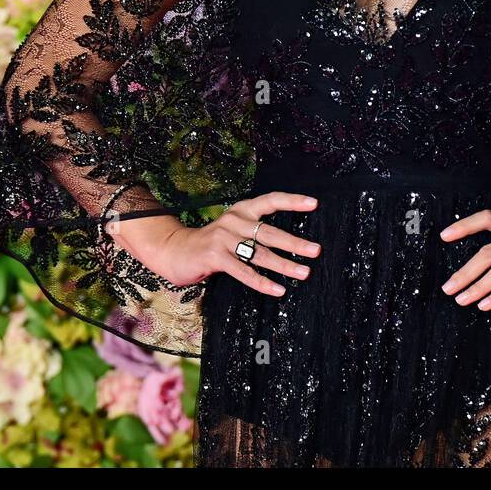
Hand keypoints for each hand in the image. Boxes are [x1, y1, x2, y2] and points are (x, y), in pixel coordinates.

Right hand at [107, 191, 320, 296]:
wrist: (174, 250)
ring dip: (284, 264)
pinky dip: (262, 282)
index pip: (270, 200)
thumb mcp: (233, 229)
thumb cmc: (211, 243)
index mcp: (241, 210)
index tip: (314, 203)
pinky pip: (244, 271)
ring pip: (260, 253)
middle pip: (270, 232)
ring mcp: (223, 238)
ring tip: (303, 272)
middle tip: (316, 250)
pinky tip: (278, 289)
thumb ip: (254, 232)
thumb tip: (291, 242)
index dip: (292, 201)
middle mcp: (234, 220)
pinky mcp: (215, 257)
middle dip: (295, 243)